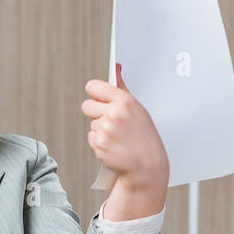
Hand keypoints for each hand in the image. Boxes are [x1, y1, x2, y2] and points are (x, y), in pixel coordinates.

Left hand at [80, 63, 169, 196]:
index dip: (94, 92)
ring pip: (92, 123)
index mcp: (125, 101)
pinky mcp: (99, 145)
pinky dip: (99, 142)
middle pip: (86, 105)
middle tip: (109, 120)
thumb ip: (122, 89)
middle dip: (94, 112)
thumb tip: (116, 67)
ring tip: (117, 137)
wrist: (146, 165)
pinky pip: (91, 137)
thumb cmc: (144, 136)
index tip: (97, 96)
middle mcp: (114, 114)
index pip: (93, 87)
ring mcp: (105, 130)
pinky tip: (113, 145)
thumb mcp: (137, 109)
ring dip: (101, 129)